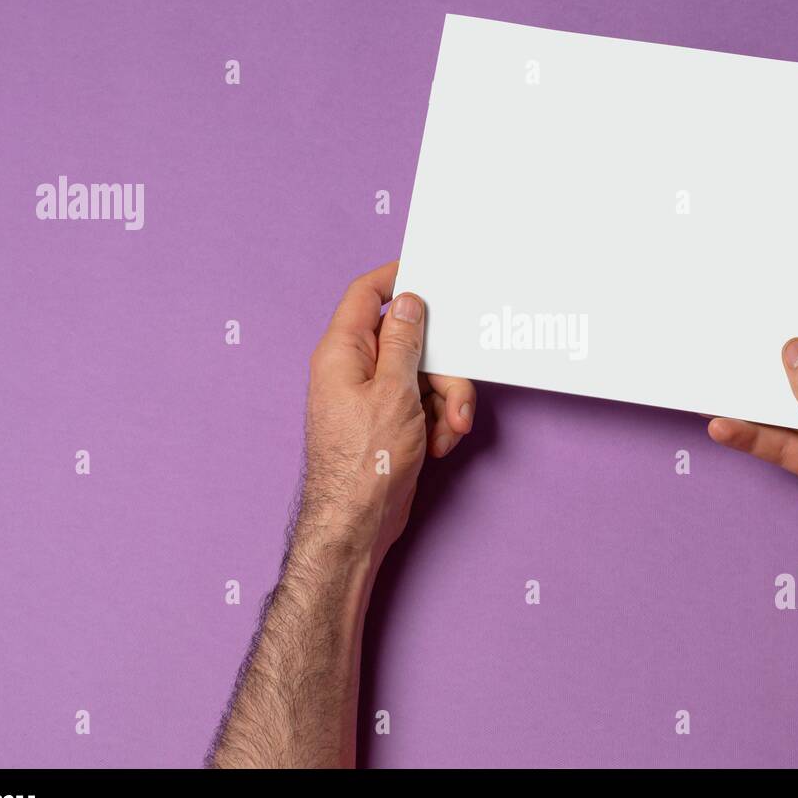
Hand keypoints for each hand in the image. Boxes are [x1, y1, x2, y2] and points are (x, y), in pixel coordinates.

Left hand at [300, 261, 475, 569]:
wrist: (358, 522)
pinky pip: (423, 403)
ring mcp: (372, 396)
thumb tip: (409, 302)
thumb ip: (404, 342)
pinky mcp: (390, 421)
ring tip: (447, 432)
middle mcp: (354, 369)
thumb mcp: (394, 392)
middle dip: (442, 370)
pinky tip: (438, 445)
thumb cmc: (367, 462)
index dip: (398, 279)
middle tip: (454, 399)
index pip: (366, 295)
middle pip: (411, 341)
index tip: (432, 275)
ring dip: (445, 401)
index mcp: (343, 351)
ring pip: (424, 375)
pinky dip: (437, 421)